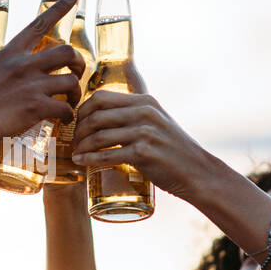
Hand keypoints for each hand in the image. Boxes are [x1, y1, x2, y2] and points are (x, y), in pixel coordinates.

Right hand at [0, 0, 84, 146]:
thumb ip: (8, 66)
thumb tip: (23, 68)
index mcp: (9, 53)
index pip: (38, 24)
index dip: (59, 8)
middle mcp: (22, 65)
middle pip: (67, 51)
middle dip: (78, 63)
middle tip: (75, 74)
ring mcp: (30, 85)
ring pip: (71, 81)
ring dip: (75, 93)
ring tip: (70, 101)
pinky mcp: (35, 107)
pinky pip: (66, 108)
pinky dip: (68, 114)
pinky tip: (63, 118)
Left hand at [70, 90, 210, 198]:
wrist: (197, 172)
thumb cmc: (172, 150)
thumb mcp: (156, 123)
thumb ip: (135, 116)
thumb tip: (102, 118)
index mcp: (145, 101)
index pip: (102, 97)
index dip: (82, 110)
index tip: (76, 123)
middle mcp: (144, 112)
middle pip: (96, 114)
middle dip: (78, 129)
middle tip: (73, 141)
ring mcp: (145, 132)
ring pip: (99, 135)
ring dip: (81, 145)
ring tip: (75, 153)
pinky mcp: (144, 153)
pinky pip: (108, 154)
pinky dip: (90, 159)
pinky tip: (82, 162)